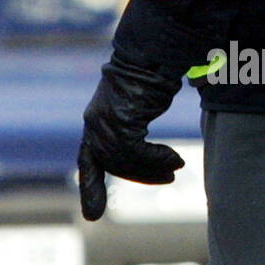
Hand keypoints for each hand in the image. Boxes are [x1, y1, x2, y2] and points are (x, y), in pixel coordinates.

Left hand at [77, 52, 184, 221]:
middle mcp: (95, 121)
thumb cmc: (150, 74)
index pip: (88, 158)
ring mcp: (105, 120)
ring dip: (153, 169)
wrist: (151, 50)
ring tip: (175, 168)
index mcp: (97, 118)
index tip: (92, 215)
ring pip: (125, 161)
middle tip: (169, 177)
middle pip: (113, 164)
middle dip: (140, 175)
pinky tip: (175, 159)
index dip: (90, 185)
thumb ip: (130, 125)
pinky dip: (157, 160)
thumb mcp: (136, 105)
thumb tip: (139, 146)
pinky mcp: (119, 118)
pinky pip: (135, 152)